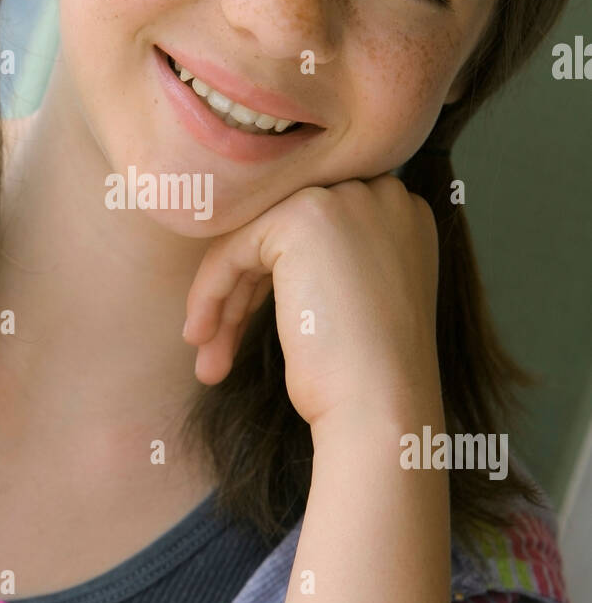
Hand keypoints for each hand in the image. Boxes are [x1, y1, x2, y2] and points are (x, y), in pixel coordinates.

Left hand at [182, 174, 440, 428]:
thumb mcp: (355, 302)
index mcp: (401, 216)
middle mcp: (381, 195)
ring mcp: (346, 200)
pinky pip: (237, 247)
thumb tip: (254, 256)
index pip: (315, 230)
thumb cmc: (366, 376)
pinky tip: (201, 338)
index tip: (246, 324)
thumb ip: (328, 263)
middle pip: (283, 230)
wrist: (381, 407)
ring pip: (256, 237)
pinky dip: (212, 291)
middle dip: (244, 288)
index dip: (274, 276)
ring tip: (207, 357)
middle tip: (216, 345)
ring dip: (225, 299)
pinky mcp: (305, 216)